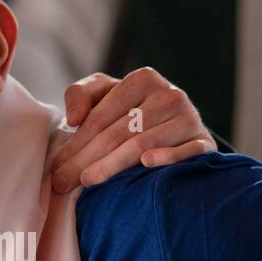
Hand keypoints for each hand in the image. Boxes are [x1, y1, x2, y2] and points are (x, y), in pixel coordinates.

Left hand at [49, 67, 216, 192]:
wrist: (172, 122)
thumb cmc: (127, 108)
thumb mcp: (101, 93)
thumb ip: (80, 95)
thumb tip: (74, 119)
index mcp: (143, 79)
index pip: (102, 116)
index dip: (76, 143)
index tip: (56, 167)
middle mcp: (170, 95)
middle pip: (120, 132)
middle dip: (87, 159)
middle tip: (63, 181)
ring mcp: (190, 118)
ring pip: (144, 143)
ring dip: (114, 165)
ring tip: (88, 181)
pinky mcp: (205, 141)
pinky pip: (186, 151)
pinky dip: (168, 156)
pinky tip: (146, 163)